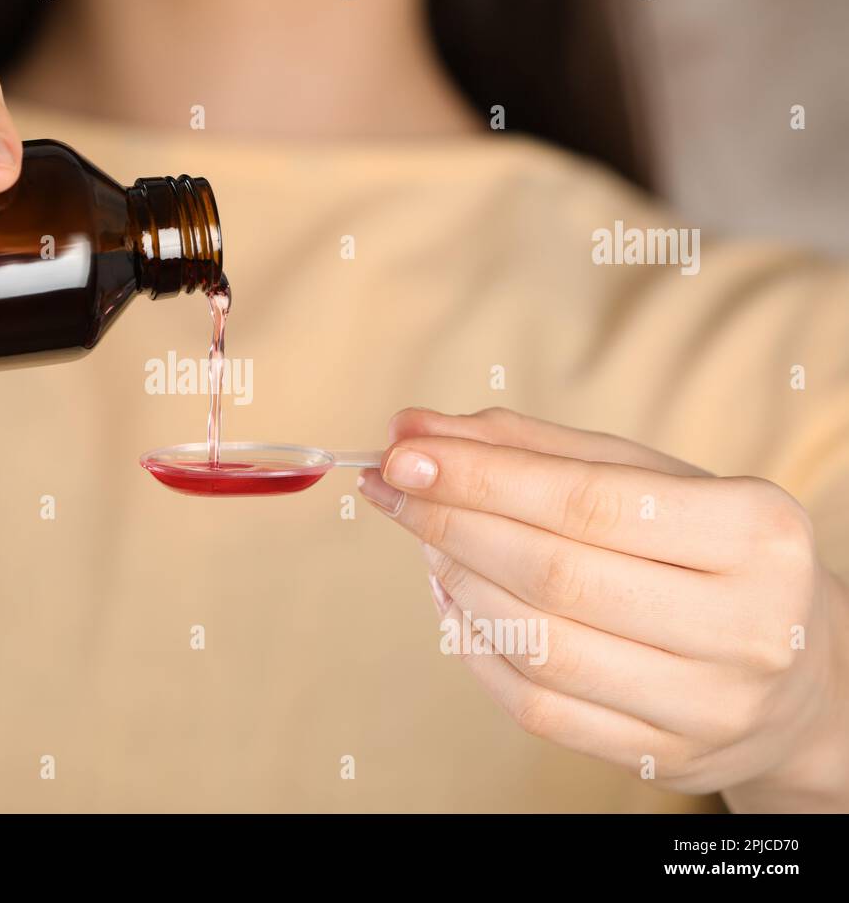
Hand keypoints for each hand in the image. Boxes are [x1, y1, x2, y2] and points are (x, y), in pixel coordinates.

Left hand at [358, 407, 848, 810]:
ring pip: (537, 644)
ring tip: (428, 539)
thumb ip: (530, 449)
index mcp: (755, 532)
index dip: (481, 478)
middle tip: (392, 488)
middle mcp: (745, 625)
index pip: (587, 501)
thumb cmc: (703, 550)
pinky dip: (476, 648)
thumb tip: (413, 431)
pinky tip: (455, 602)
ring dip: (457, 583)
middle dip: (452, 522)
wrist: (796, 667)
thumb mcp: (643, 478)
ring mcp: (708, 704)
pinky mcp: (664, 757)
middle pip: (554, 574)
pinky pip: (536, 706)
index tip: (402, 454)